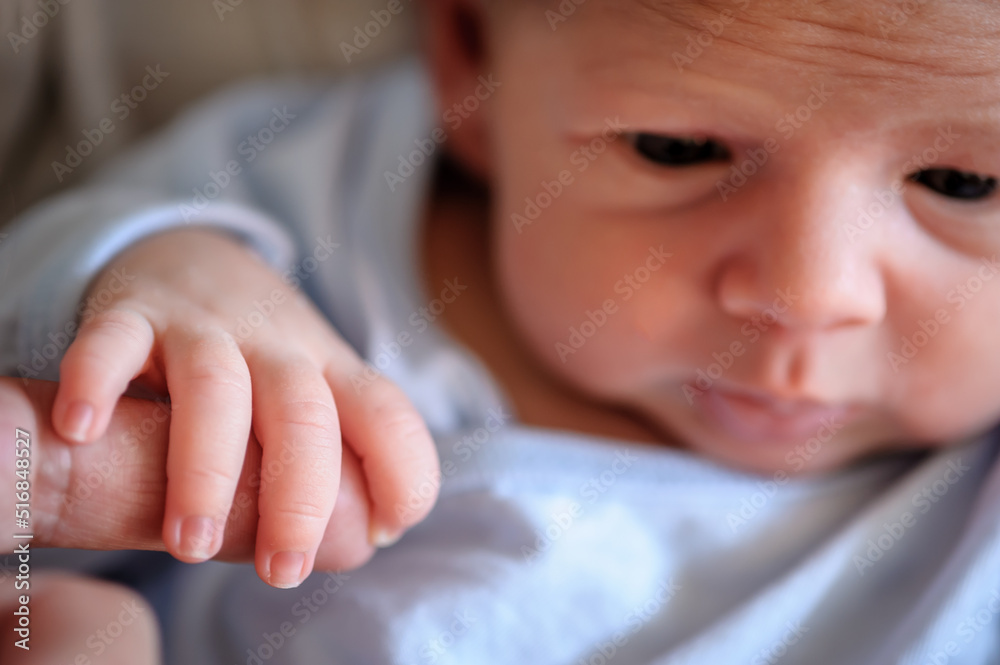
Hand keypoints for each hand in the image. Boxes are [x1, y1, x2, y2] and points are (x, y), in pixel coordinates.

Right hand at [46, 229, 439, 586]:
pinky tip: (82, 430)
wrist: (192, 256)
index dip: (402, 473)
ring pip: (216, 386)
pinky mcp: (133, 314)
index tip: (384, 532)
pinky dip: (97, 380)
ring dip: (206, 468)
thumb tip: (373, 538)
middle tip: (281, 571)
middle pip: (303, 414)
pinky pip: (113, 339)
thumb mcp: (316, 394)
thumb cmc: (261, 355)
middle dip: (298, 497)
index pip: (388, 415)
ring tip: (190, 544)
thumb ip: (342, 460)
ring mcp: (205, 327)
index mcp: (330, 372)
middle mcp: (276, 348)